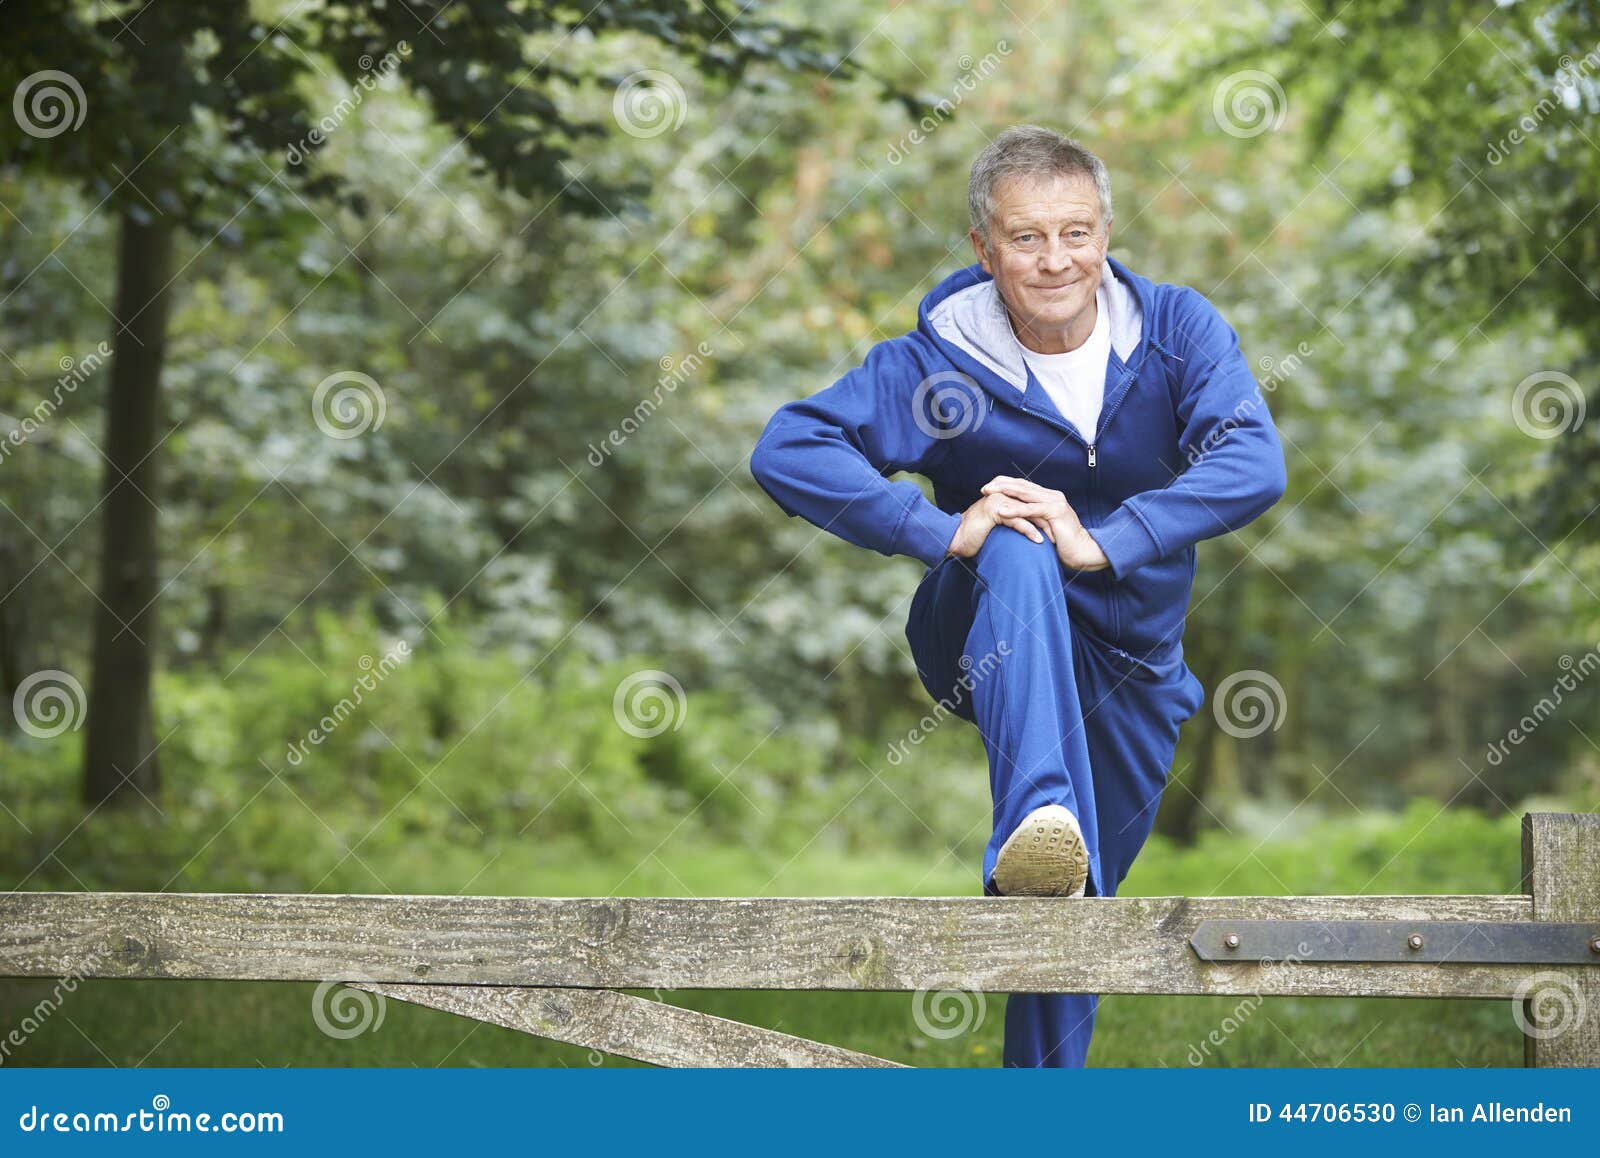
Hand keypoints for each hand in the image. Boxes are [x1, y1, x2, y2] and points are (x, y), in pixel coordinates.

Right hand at [944, 488, 1057, 558]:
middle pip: (1032, 506)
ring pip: (1027, 512)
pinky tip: (1039, 541)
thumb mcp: (997, 525)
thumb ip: (1010, 520)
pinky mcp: (994, 510)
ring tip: (1054, 540)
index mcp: (1005, 495)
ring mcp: (999, 500)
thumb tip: (1026, 526)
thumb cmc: (974, 535)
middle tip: (1061, 534)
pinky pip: (1017, 520)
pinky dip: (1029, 531)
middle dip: (1048, 521)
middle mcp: (1002, 494)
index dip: (1044, 516)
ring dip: (1042, 527)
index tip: (1057, 530)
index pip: (1030, 504)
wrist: (955, 540)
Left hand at [979, 475, 1109, 570]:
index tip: (988, 488)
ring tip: (988, 493)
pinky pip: (1031, 510)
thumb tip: (1018, 522)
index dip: (1005, 485)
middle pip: (1022, 486)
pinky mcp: (1055, 512)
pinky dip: (1015, 510)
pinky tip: (1001, 511)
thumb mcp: (1045, 527)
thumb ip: (1034, 520)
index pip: (1024, 486)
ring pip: (1025, 494)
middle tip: (983, 488)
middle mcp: (1052, 495)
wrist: (1083, 551)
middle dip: (1001, 485)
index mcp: (1049, 497)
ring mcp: (1054, 502)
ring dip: (1004, 492)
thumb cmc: (1064, 543)